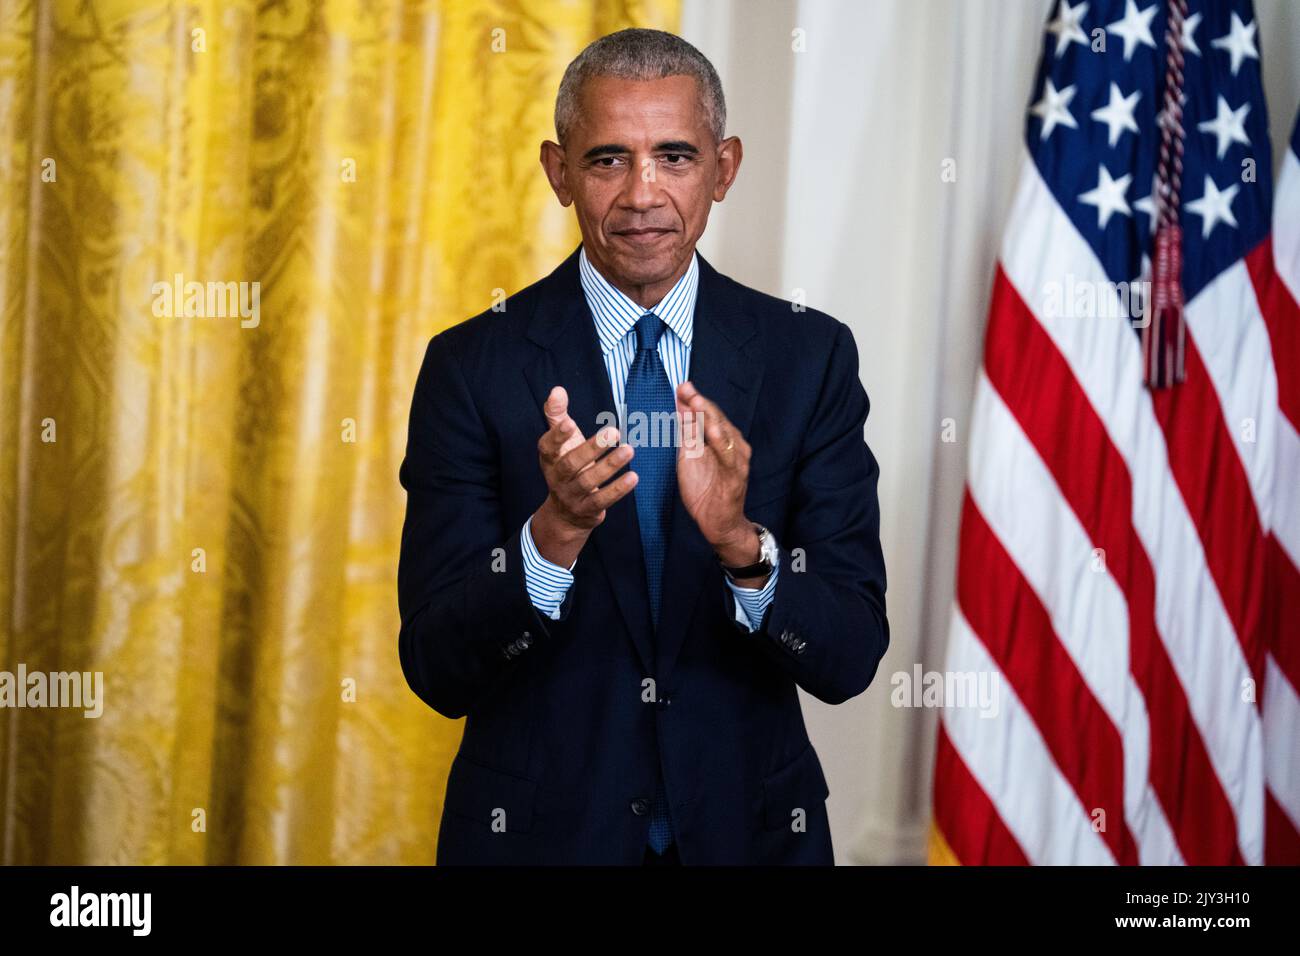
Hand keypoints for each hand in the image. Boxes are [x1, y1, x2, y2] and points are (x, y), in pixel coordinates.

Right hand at [531, 386, 637, 566]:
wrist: (566, 514)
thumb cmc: (567, 468)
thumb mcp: (560, 443)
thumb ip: (557, 415)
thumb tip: (557, 390)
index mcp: (549, 459)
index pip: (548, 447)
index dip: (557, 436)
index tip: (570, 422)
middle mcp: (557, 478)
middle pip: (571, 464)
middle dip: (592, 448)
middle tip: (614, 431)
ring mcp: (571, 496)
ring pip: (589, 482)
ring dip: (610, 466)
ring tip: (629, 450)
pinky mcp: (587, 511)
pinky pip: (602, 500)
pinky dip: (618, 489)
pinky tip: (633, 477)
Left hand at [674, 380, 755, 560]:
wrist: (719, 523)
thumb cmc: (706, 489)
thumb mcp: (691, 456)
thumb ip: (688, 432)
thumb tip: (681, 406)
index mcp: (722, 439)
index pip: (708, 414)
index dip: (694, 400)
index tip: (681, 387)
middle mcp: (733, 446)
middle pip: (717, 419)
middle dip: (701, 403)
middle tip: (686, 388)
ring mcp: (736, 460)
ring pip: (724, 434)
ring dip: (711, 417)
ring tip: (699, 403)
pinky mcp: (736, 476)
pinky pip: (729, 458)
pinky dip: (720, 444)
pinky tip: (712, 432)